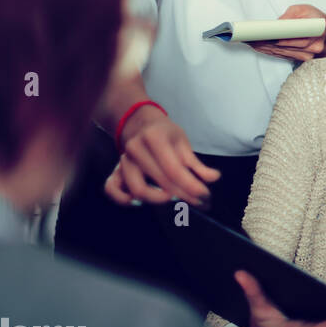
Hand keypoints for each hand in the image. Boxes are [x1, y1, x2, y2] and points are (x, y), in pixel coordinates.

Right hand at [105, 107, 220, 206]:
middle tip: (201, 202)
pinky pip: (111, 189)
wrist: (139, 123)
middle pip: (161, 181)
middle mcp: (136, 149)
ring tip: (176, 199)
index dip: (191, 186)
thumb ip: (197, 163)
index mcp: (154, 138)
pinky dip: (124, 200)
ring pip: (138, 189)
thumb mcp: (182, 142)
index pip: (174, 170)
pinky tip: (140, 203)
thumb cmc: (164, 133)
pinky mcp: (115, 170)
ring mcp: (123, 161)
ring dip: (159, 200)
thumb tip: (214, 178)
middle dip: (184, 195)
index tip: (206, 196)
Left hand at [249, 4, 325, 61]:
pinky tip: (258, 47)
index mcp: (315, 32)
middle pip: (282, 45)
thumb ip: (291, 14)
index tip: (258, 34)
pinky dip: (269, 51)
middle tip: (246, 37)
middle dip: (263, 41)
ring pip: (280, 52)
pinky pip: (282, 56)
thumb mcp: (307, 9)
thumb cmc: (318, 20)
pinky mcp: (302, 61)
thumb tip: (276, 24)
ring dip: (263, 47)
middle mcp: (312, 48)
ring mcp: (308, 57)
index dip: (272, 35)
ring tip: (248, 41)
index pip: (290, 35)